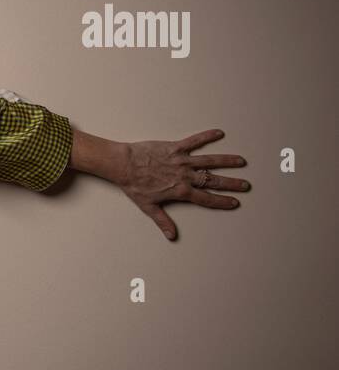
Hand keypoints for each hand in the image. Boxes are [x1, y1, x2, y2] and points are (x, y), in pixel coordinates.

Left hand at [116, 129, 248, 240]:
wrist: (123, 165)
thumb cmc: (134, 185)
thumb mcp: (148, 207)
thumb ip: (162, 221)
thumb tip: (171, 236)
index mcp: (180, 191)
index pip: (206, 198)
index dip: (222, 201)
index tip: (235, 202)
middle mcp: (185, 175)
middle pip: (213, 180)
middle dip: (231, 183)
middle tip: (246, 185)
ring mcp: (181, 160)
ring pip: (209, 160)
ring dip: (226, 161)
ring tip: (241, 161)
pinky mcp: (175, 147)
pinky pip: (194, 141)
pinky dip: (206, 136)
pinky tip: (219, 133)